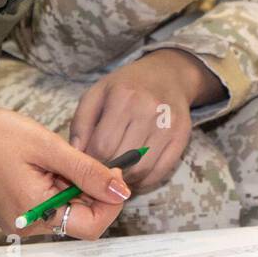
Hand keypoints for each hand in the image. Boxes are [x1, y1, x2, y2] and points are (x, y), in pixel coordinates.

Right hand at [0, 106, 130, 239]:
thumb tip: (121, 190)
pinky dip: (60, 186)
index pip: (92, 225)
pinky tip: (48, 164)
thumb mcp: (48, 147)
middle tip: (82, 158)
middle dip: (91, 190)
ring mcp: (22, 220)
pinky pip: (52, 205)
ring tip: (57, 158)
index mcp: (35, 213)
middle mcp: (28, 225)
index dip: (110, 201)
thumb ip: (88, 171)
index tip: (113, 172)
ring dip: (75, 186)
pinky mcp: (19, 211)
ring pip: (68, 210)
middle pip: (81, 219)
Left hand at [68, 49, 222, 191]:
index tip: (86, 165)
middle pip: (121, 160)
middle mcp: (148, 110)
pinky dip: (145, 181)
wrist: (167, 75)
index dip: (90, 161)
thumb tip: (75, 154)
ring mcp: (168, 125)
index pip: (102, 145)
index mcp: (123, 96)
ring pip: (141, 170)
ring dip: (125, 180)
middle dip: (107, 172)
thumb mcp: (97, 94)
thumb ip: (81, 123)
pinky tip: (134, 175)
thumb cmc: (125, 87)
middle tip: (100, 173)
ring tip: (116, 175)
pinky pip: (160, 172)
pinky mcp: (181, 137)